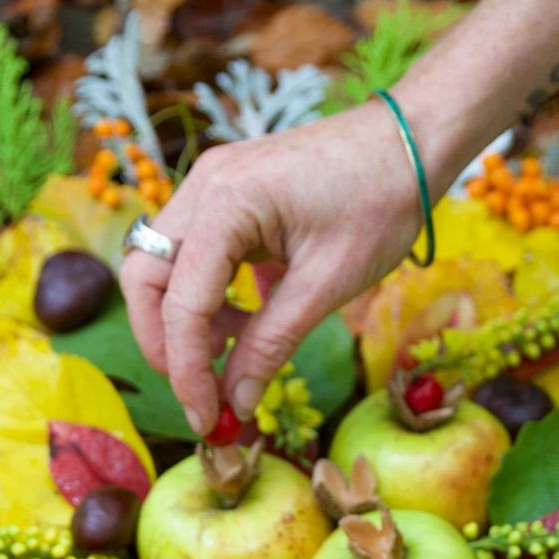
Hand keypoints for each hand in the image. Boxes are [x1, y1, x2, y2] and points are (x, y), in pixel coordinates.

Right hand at [121, 0, 558, 432]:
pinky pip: (197, 254)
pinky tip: (250, 321)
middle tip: (202, 390)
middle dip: (165, 341)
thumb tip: (234, 404)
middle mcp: (204, 187)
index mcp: (225, 202)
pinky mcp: (230, 195)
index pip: (180, 303)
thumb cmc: (381, 200)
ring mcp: (213, 186)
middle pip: (146, 278)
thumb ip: (272, 344)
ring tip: (239, 353)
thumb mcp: (328, 284)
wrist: (412, 140)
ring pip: (165, 266)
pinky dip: (211, 295)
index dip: (187, 370)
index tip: (205, 418)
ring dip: (189, 319)